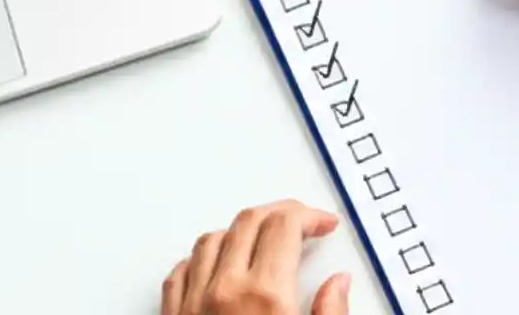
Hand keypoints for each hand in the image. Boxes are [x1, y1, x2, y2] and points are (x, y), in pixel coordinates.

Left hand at [161, 200, 350, 314]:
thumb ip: (332, 314)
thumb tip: (337, 285)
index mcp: (266, 297)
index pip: (286, 225)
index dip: (310, 216)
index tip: (322, 223)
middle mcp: (226, 292)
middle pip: (250, 221)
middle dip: (279, 213)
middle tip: (299, 222)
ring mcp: (193, 304)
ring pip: (212, 240)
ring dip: (239, 232)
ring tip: (260, 240)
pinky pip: (180, 273)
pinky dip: (200, 261)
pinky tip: (215, 266)